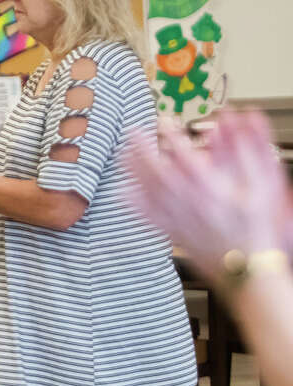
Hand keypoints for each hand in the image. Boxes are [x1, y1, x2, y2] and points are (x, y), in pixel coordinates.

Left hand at [125, 109, 291, 284]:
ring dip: (132, 170)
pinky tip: (121, 194)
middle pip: (156, 169)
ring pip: (147, 190)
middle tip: (132, 131)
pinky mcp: (173, 234)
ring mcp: (177, 219)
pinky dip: (132, 204)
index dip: (171, 134)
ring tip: (121, 154)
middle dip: (142, 148)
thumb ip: (252, 146)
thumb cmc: (260, 226)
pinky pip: (146, 217)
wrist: (250, 268)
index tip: (163, 120)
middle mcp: (188, 201)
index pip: (182, 153)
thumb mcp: (264, 182)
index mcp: (209, 186)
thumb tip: (244, 117)